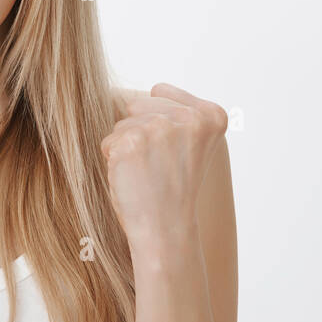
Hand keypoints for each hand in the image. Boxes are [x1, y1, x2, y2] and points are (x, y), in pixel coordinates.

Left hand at [100, 83, 227, 253]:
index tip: (170, 153)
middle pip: (137, 106)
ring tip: (147, 174)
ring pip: (121, 124)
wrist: (166, 229)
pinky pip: (108, 141)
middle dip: (139, 133)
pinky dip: (113, 160)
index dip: (155, 123)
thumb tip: (134, 92)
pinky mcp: (131, 142)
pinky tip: (133, 179)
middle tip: (157, 166)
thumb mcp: (190, 143)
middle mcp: (190, 118)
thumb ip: (176, 114)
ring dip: (126, 148)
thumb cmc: (173, 189)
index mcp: (212, 115)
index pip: (159, 92)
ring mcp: (160, 128)